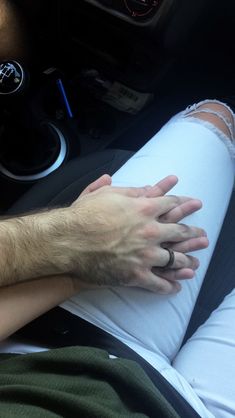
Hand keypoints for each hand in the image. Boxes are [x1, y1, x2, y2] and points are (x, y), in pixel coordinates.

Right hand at [58, 177, 206, 293]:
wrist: (68, 240)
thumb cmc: (84, 215)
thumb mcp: (106, 194)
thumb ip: (129, 190)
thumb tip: (146, 188)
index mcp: (144, 208)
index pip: (171, 205)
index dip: (183, 204)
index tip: (191, 205)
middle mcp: (149, 231)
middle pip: (179, 232)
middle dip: (192, 234)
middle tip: (202, 237)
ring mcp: (145, 254)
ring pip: (174, 259)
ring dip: (187, 262)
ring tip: (194, 265)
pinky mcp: (136, 274)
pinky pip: (158, 282)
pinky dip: (169, 286)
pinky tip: (176, 287)